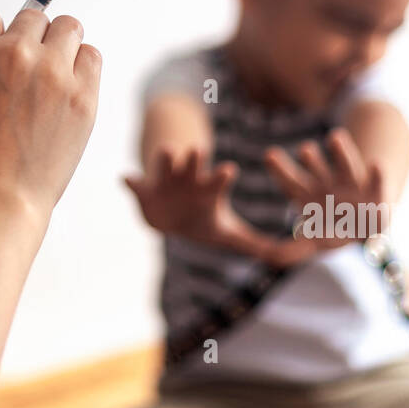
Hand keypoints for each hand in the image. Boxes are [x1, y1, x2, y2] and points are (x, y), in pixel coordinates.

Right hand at [0, 4, 101, 223]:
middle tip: (30, 71)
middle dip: (31, 40)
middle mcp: (11, 53)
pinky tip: (72, 88)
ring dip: (61, 45)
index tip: (0, 46)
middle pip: (33, 17)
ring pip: (68, 27)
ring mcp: (50, 71)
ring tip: (55, 74)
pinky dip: (84, 67)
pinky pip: (92, 56)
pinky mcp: (82, 94)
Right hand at [123, 149, 301, 266]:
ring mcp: (166, 181)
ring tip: (165, 150)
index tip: (230, 170)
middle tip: (200, 149)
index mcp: (209, 189)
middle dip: (196, 158)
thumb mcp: (227, 232)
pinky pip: (136, 183)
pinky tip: (125, 177)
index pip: (219, 180)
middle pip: (194, 164)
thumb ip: (252, 242)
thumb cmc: (204, 221)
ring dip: (165, 158)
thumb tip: (283, 258)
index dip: (223, 176)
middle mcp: (189, 179)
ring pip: (166, 164)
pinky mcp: (145, 189)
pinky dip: (131, 181)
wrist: (170, 218)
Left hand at [263, 128, 390, 257]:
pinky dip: (377, 175)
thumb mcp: (311, 243)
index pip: (292, 182)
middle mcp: (328, 185)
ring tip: (335, 137)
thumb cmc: (331, 230)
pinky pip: (376, 182)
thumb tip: (268, 257)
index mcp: (309, 196)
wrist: (365, 225)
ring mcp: (352, 185)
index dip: (280, 170)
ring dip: (341, 153)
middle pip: (317, 169)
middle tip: (304, 149)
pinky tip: (376, 164)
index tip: (269, 154)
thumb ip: (291, 251)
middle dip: (311, 159)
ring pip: (345, 166)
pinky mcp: (375, 192)